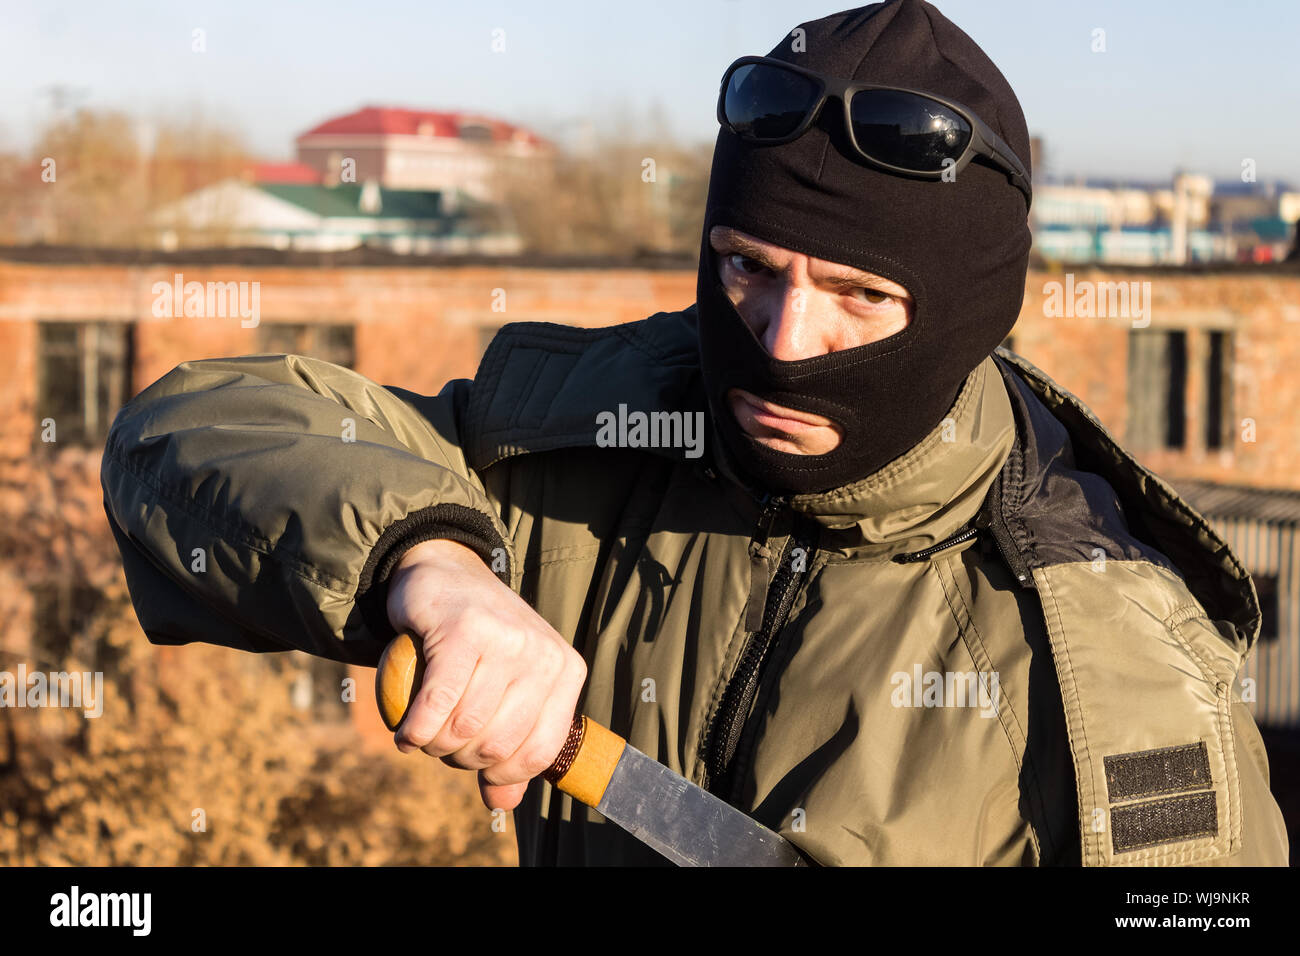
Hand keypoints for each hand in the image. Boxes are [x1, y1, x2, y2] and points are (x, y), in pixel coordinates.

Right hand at [385, 538, 586, 811]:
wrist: (444, 573)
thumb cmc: (477, 640)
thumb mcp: (505, 688)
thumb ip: (506, 745)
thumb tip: (504, 804)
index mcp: (565, 670)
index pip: (540, 752)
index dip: (500, 772)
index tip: (473, 763)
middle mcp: (543, 653)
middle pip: (498, 745)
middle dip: (460, 758)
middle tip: (439, 742)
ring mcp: (506, 639)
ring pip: (465, 728)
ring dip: (432, 745)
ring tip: (421, 733)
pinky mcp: (464, 630)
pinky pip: (436, 704)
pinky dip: (415, 729)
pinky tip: (405, 732)